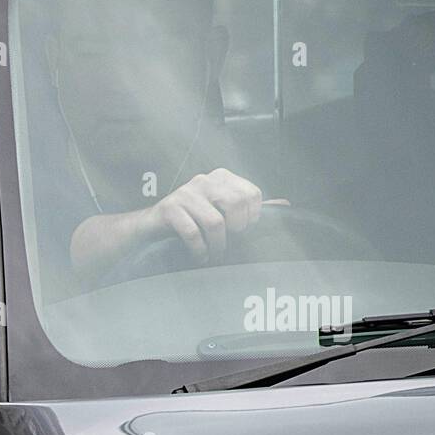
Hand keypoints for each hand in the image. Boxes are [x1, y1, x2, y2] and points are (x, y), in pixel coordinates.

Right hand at [141, 169, 274, 264]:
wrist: (150, 226)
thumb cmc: (189, 219)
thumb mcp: (221, 209)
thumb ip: (249, 207)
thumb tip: (284, 204)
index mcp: (221, 177)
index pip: (251, 194)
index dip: (251, 218)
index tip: (241, 232)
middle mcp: (204, 180)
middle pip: (235, 205)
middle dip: (236, 231)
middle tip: (228, 244)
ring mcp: (185, 193)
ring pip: (214, 222)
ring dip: (217, 245)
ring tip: (214, 254)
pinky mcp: (169, 209)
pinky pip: (192, 232)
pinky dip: (199, 250)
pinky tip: (199, 256)